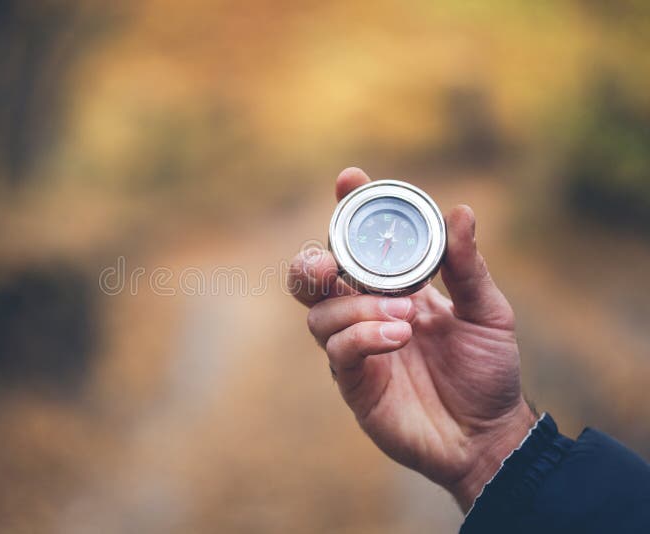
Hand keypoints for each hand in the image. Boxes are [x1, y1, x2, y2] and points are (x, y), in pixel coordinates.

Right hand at [288, 168, 536, 511]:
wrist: (489, 434)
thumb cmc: (487, 370)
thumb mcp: (487, 312)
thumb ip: (467, 267)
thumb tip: (460, 212)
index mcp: (393, 287)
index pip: (359, 242)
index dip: (348, 209)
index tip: (350, 179)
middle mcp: (365, 313)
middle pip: (311, 279)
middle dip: (310, 262)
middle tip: (328, 263)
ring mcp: (356, 348)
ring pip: (320, 315)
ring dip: (356, 308)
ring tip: (404, 317)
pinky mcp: (355, 383)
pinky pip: (338, 352)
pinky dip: (362, 337)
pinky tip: (397, 338)